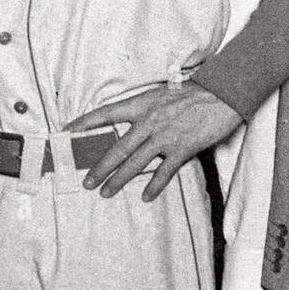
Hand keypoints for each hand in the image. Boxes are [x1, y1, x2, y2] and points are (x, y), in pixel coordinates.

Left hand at [65, 83, 244, 200]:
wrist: (222, 94)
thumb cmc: (192, 93)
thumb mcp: (160, 95)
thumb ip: (143, 111)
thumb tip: (129, 127)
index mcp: (140, 104)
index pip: (105, 113)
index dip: (84, 123)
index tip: (66, 131)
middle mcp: (148, 121)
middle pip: (117, 148)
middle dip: (99, 167)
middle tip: (86, 182)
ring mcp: (165, 136)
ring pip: (135, 163)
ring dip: (118, 179)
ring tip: (105, 192)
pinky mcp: (182, 148)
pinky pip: (164, 171)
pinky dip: (154, 185)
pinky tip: (146, 196)